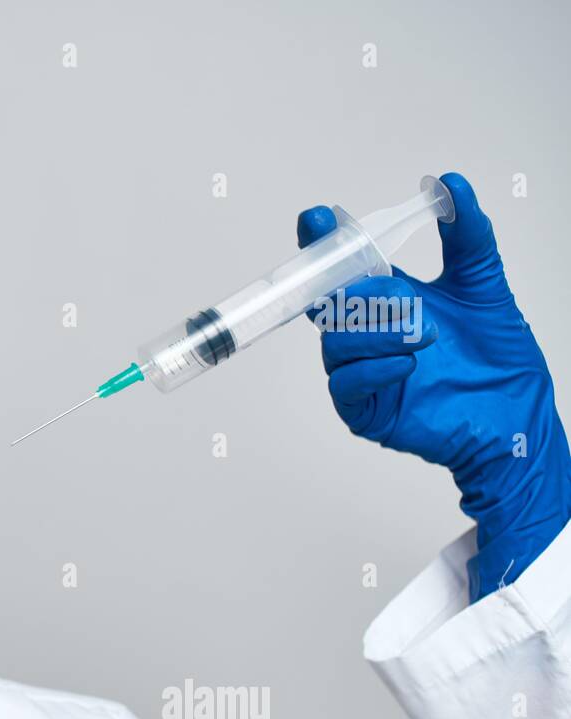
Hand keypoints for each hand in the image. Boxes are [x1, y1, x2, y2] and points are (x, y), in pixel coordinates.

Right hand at [297, 172, 570, 600]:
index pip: (341, 268)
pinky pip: (346, 384)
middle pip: (330, 302)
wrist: (516, 417)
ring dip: (378, 332)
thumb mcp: (484, 285)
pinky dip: (374, 369)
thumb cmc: (499, 360)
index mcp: (385, 301)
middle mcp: (366, 335)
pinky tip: (408, 364)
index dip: (324, 242)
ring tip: (423, 335)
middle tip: (394, 290)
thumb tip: (448, 184)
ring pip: (337, 342)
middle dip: (358, 292)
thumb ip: (467, 234)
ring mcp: (363, 372)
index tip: (320, 217)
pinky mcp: (365, 410)